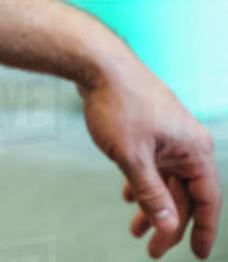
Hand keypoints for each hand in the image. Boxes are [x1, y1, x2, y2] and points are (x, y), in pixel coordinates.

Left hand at [80, 66, 220, 258]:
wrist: (97, 63)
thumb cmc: (118, 104)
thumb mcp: (132, 157)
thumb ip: (152, 194)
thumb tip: (169, 227)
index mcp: (194, 151)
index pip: (207, 200)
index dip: (203, 230)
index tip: (198, 256)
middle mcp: (187, 144)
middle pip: (184, 194)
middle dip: (168, 223)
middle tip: (151, 250)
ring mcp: (167, 135)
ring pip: (165, 180)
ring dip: (152, 205)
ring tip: (135, 230)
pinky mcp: (149, 128)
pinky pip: (151, 164)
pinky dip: (141, 182)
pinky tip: (128, 197)